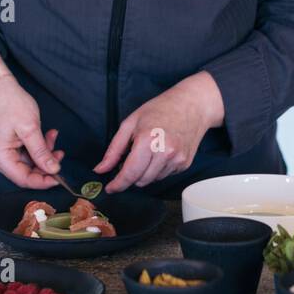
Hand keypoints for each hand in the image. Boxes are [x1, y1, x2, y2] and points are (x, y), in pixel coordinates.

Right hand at [0, 74, 63, 188]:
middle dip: (44, 164)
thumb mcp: (31, 128)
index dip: (43, 181)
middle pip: (25, 172)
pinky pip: (23, 155)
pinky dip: (36, 148)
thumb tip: (53, 170)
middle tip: (59, 154)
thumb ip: (42, 152)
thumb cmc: (10, 102)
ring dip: (42, 154)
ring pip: (26, 163)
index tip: (59, 177)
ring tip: (52, 138)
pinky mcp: (3, 148)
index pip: (23, 179)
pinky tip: (45, 137)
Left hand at [94, 71, 224, 192]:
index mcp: (148, 140)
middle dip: (131, 175)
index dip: (118, 184)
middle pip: (140, 181)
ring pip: (152, 180)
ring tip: (149, 150)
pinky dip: (158, 169)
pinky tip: (161, 152)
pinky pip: (164, 175)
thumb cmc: (160, 109)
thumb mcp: (130, 123)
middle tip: (131, 158)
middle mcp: (165, 153)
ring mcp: (177, 160)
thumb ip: (114, 150)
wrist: (192, 105)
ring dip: (145, 172)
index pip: (130, 173)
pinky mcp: (185, 164)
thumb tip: (100, 169)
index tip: (110, 188)